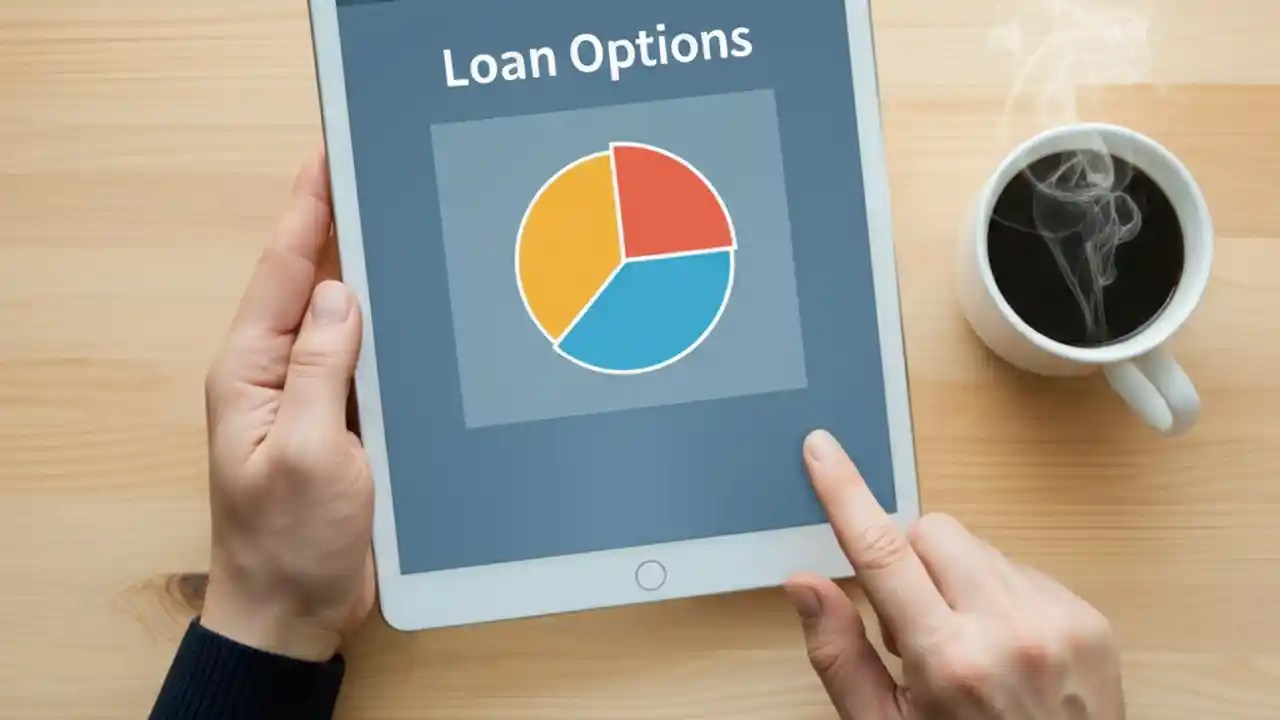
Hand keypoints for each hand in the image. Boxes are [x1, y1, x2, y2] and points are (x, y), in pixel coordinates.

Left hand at [200, 151, 374, 661]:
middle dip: (344, 229)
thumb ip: (322, 369)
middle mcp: (280, 375)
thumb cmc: (287, 544)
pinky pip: (372, 364)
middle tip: (380, 174)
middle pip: (317, 285)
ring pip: (351, 322)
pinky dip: (395, 334)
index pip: (285, 273)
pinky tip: (423, 312)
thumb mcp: (307, 452)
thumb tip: (343, 294)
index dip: (309, 212)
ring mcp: (315, 399)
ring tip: (408, 225)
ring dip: (377, 280)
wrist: (296, 612)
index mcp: (252, 372)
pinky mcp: (345, 424)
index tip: (329, 157)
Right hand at [784, 431, 1123, 718]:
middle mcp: (1010, 632)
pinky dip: (997, 595)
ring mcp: (1059, 622)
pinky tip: (1002, 647)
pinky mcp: (1090, 620)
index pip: (883, 553)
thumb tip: (804, 584)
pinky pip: (1020, 569)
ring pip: (977, 547)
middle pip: (931, 532)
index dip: (845, 494)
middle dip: (906, 559)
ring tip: (964, 644)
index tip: (823, 452)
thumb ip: (838, 654)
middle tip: (909, 624)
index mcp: (949, 661)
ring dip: (954, 579)